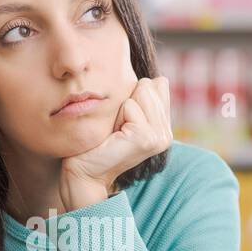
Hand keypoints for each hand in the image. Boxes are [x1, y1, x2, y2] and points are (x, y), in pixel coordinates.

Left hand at [59, 76, 171, 210]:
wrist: (84, 172)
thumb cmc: (98, 142)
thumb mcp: (124, 115)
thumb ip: (143, 98)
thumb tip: (160, 79)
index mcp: (165, 126)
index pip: (157, 84)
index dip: (133, 95)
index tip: (123, 120)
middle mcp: (166, 133)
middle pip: (149, 85)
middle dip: (127, 100)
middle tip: (117, 128)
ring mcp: (160, 137)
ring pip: (141, 92)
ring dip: (121, 108)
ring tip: (115, 132)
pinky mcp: (146, 138)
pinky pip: (130, 106)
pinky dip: (117, 116)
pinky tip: (113, 137)